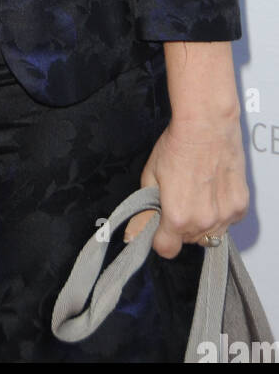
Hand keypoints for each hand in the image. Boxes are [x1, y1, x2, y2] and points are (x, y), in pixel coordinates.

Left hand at [123, 114, 248, 257]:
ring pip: (209, 234)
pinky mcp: (240, 207)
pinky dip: (219, 212)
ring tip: (197, 192)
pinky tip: (212, 190)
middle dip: (180, 225)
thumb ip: (143, 212)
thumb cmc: (178, 146)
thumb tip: (133, 236)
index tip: (159, 227)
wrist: (206, 125)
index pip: (166, 248)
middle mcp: (203, 221)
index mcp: (177, 216)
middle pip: (187, 240)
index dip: (159, 237)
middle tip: (178, 198)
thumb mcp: (150, 177)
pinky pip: (226, 221)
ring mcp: (225, 215)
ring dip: (201, 221)